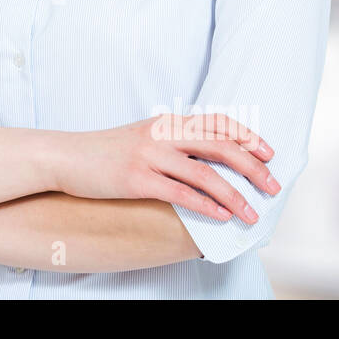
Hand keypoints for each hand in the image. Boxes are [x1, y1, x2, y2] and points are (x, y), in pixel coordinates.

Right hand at [56, 114, 279, 223]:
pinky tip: (220, 216)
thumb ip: (172, 139)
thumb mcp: (143, 135)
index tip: (269, 153)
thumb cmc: (106, 151)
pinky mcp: (136, 179)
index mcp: (167, 122)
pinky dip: (204, 205)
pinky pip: (179, 193)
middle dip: (252, 167)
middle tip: (273, 186)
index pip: (217, 122)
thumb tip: (206, 155)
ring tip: (251, 214)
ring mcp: (149, 156)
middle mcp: (162, 134)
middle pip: (219, 146)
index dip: (247, 136)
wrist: (66, 156)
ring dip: (234, 195)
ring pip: (204, 173)